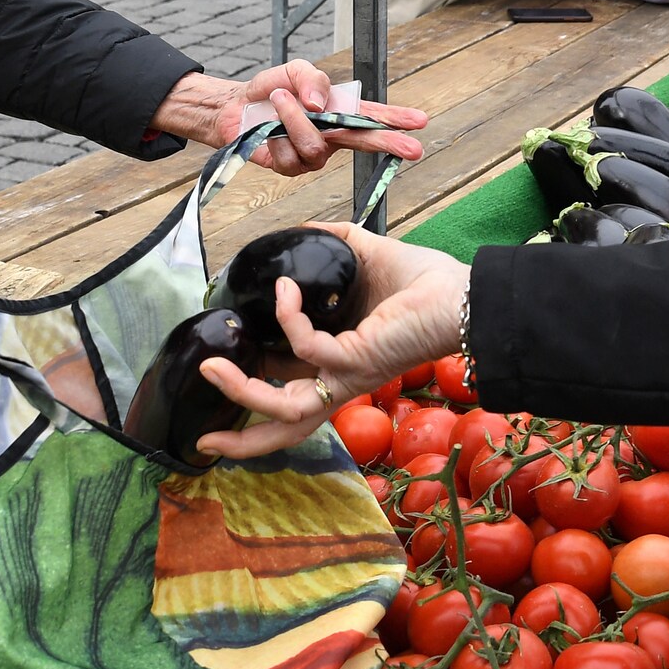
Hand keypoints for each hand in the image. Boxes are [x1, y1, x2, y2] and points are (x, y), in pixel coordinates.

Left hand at [149, 64, 425, 175]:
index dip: (396, 119)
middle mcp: (332, 136)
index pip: (373, 116)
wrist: (235, 109)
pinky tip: (268, 129)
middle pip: (365, 142)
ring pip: (315, 145)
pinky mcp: (292, 168)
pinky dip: (275, 135)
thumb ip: (312, 80)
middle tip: (413, 148)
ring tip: (278, 100)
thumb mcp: (294, 71)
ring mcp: (313, 155)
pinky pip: (289, 155)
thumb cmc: (271, 90)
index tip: (420, 121)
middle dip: (389, 143)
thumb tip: (320, 106)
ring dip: (294, 119)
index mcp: (340, 112)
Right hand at [193, 224, 470, 457]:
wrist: (463, 293)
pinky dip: (288, 319)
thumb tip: (300, 229)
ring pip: (287, 407)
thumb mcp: (365, 259)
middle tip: (205, 439)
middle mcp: (340, 380)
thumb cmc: (424, 284)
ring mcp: (347, 374)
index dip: (255, 396)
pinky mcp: (357, 358)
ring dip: (245, 391)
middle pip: (285, 427)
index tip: (221, 379)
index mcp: (339, 364)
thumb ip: (331, 244)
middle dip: (243, 439)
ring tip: (212, 367)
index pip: (291, 394)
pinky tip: (285, 291)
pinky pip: (306, 347)